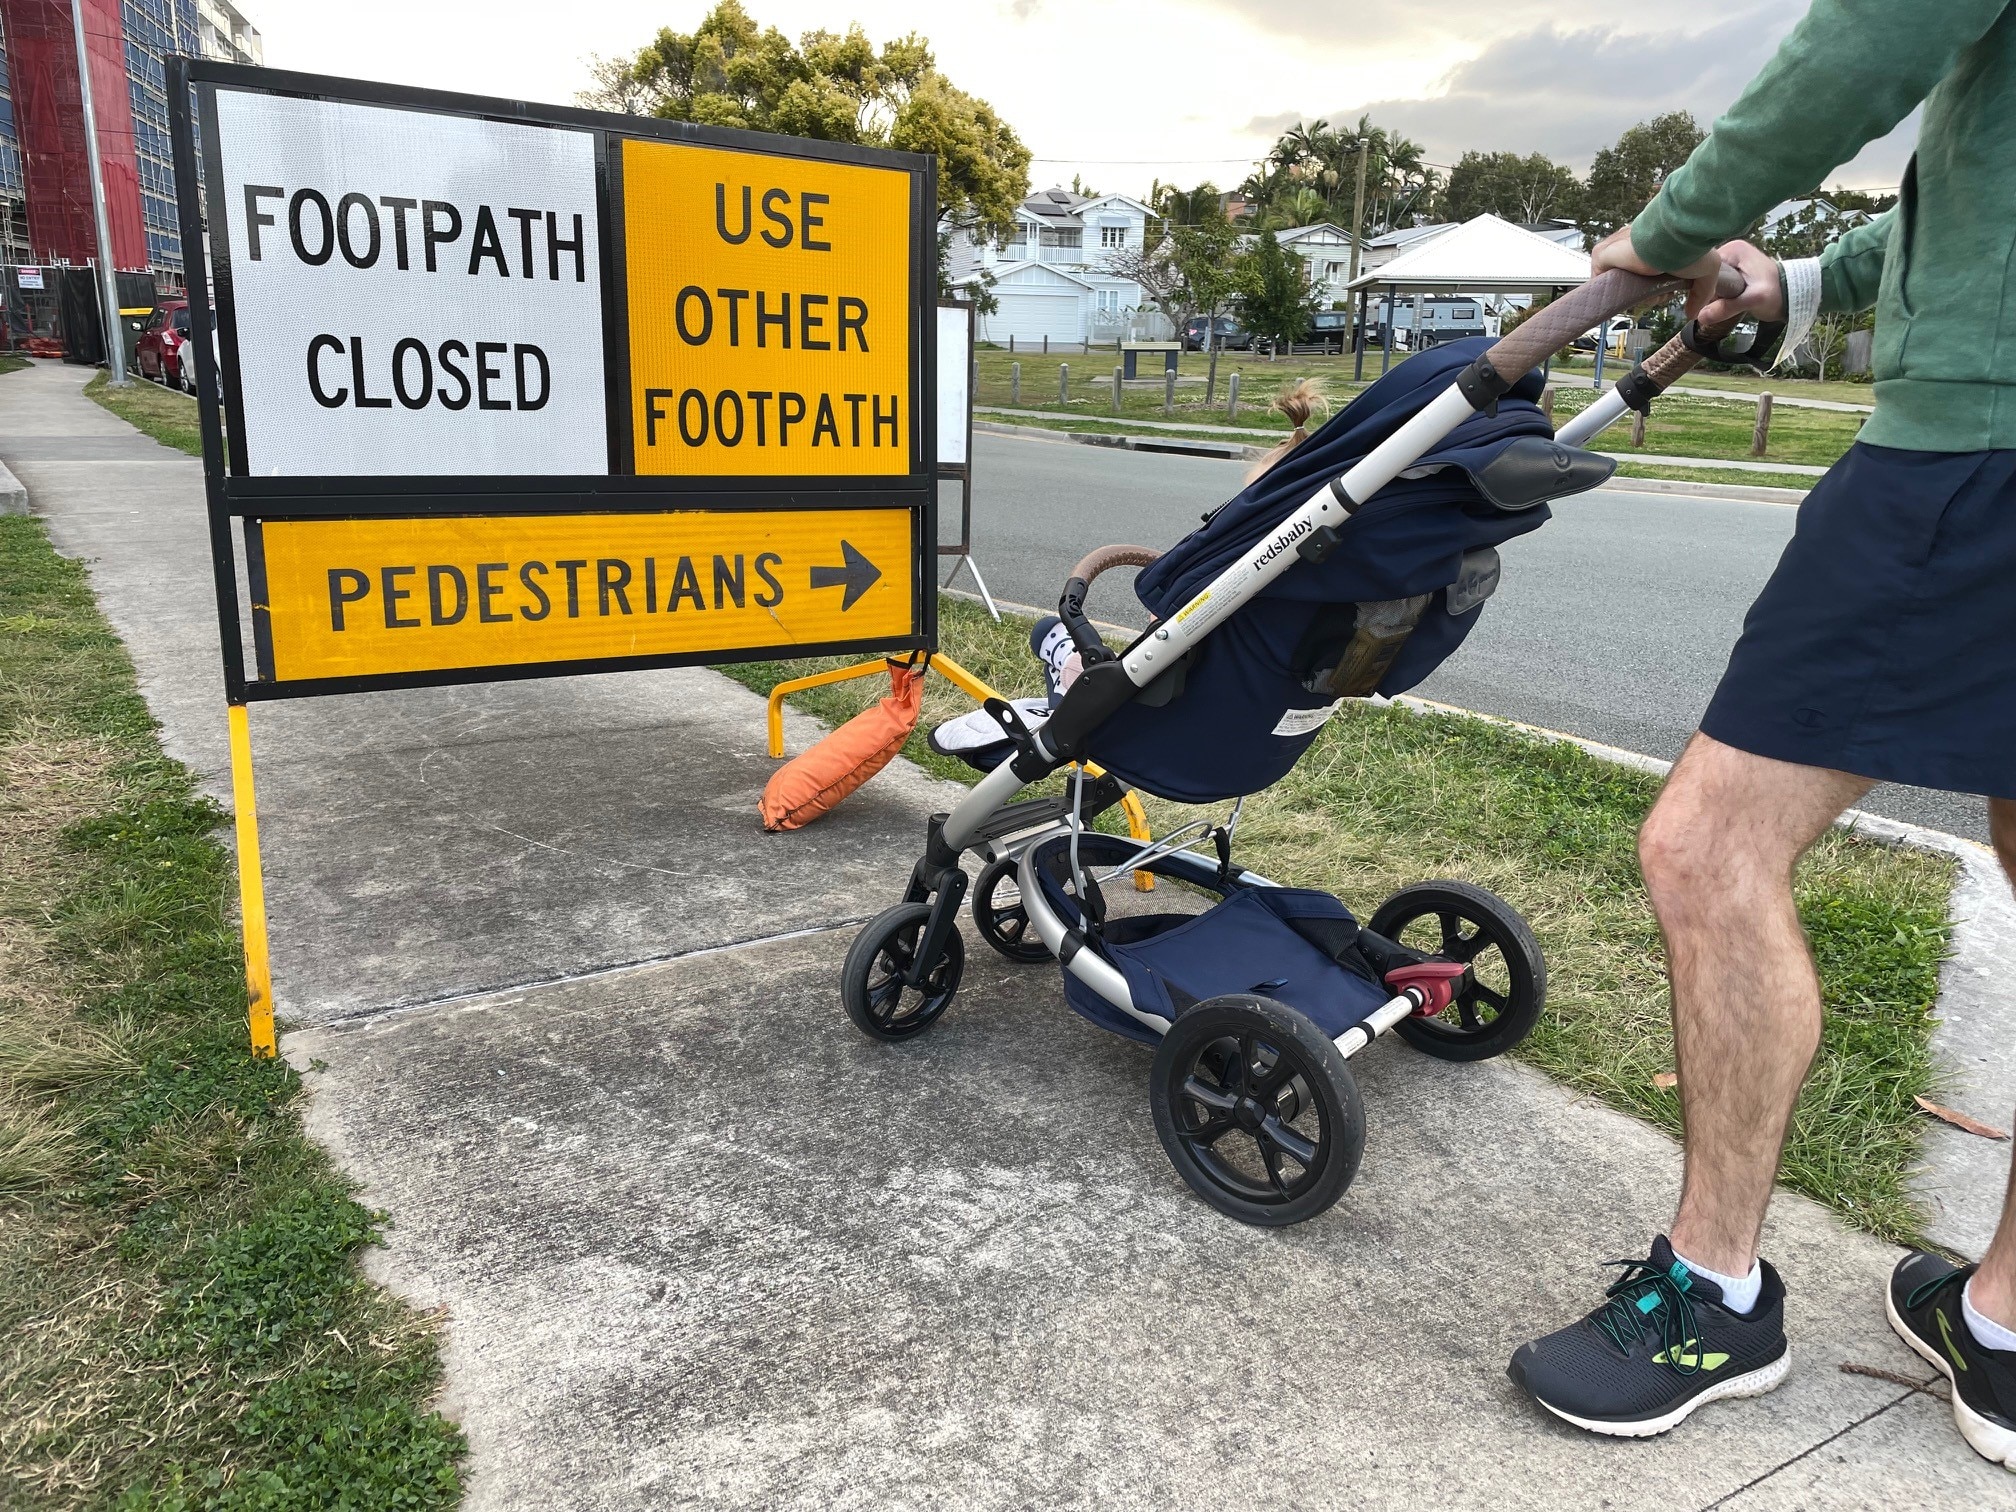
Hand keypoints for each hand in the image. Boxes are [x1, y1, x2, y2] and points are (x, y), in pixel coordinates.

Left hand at [1591, 225, 1722, 318]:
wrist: (1675, 237)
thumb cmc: (1691, 246)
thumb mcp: (1705, 270)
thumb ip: (1700, 293)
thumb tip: (1693, 314)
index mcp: (1652, 243)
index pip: (1645, 273)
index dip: (1657, 288)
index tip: (1668, 292)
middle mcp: (1631, 244)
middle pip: (1630, 281)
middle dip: (1646, 293)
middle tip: (1660, 293)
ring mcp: (1615, 249)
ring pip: (1616, 283)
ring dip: (1632, 294)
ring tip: (1651, 290)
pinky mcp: (1602, 253)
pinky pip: (1601, 281)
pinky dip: (1613, 291)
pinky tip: (1632, 290)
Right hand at [1695, 239, 1783, 327]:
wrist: (1791, 296)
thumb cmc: (1777, 293)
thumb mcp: (1752, 300)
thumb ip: (1728, 307)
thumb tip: (1701, 316)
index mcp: (1734, 249)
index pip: (1704, 265)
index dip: (1700, 284)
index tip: (1704, 299)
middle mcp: (1730, 250)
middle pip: (1704, 272)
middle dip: (1706, 290)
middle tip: (1714, 304)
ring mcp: (1731, 260)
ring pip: (1708, 279)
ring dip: (1710, 294)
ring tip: (1719, 304)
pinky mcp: (1733, 270)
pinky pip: (1715, 282)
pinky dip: (1715, 293)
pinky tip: (1721, 301)